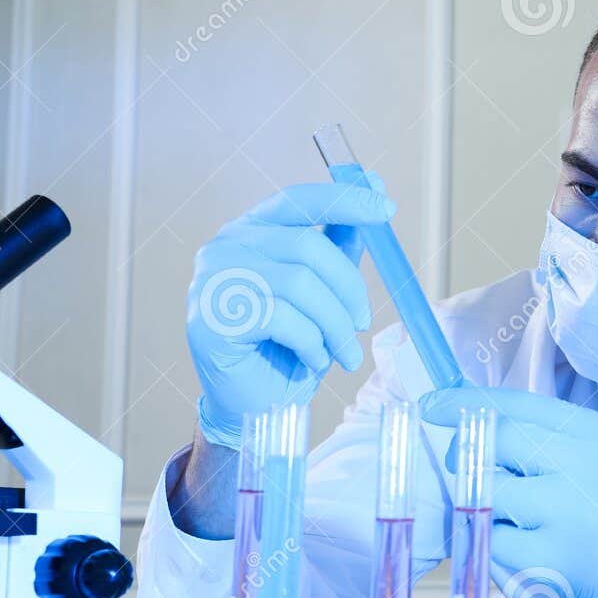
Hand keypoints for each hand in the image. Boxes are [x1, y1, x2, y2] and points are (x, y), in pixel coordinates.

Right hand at [187, 181, 388, 447]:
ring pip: (301, 286)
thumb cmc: (287, 346)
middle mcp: (227, 247)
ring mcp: (214, 280)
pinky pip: (283, 320)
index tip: (385, 208)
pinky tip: (313, 360)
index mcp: (252, 231)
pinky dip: (312, 344)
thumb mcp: (322, 293)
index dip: (345, 200)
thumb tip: (375, 193)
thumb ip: (339, 246)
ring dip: (336, 326)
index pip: (299, 200)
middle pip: (308, 247)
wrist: (254, 404)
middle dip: (349, 289)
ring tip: (345, 354)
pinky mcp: (212, 318)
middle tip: (363, 324)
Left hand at [419, 387, 597, 597]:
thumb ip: (533, 432)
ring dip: (482, 503)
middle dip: (464, 452)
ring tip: (507, 516)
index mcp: (591, 433)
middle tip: (457, 465)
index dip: (465, 401)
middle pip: (498, 441)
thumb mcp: (583, 451)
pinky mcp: (550, 559)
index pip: (517, 405)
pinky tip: (516, 546)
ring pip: (489, 493)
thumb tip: (462, 415)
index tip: (432, 404)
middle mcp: (584, 467)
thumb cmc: (596, 500)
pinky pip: (491, 539)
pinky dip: (491, 541)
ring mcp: (568, 514)